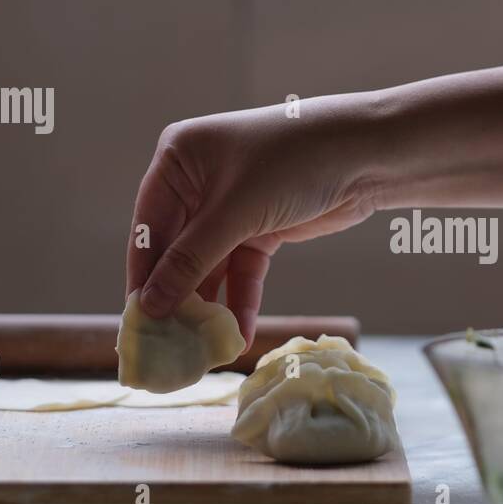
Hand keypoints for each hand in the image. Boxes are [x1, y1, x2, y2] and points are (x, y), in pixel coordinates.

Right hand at [125, 94, 384, 345]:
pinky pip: (241, 271)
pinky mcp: (261, 228)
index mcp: (177, 160)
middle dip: (176, 296)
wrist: (365, 155)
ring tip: (199, 348)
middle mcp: (198, 182)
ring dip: (208, 304)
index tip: (137, 323)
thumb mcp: (235, 212)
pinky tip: (236, 333)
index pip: (147, 228)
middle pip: (176, 251)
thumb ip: (190, 259)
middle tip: (166, 344)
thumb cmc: (293, 162)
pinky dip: (240, 299)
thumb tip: (150, 305)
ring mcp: (231, 207)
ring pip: (209, 266)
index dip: (142, 277)